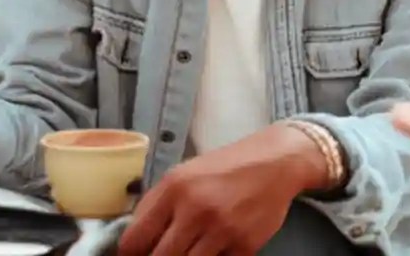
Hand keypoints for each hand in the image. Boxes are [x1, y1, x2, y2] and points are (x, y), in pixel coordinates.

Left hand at [118, 123, 328, 255]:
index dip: (130, 254)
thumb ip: (157, 203)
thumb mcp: (185, 173)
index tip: (136, 255)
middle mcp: (197, 210)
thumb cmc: (228, 166)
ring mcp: (223, 230)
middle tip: (167, 251)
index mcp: (175, 189)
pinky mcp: (245, 245)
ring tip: (193, 247)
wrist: (279, 162)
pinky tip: (218, 244)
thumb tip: (132, 240)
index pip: (134, 240)